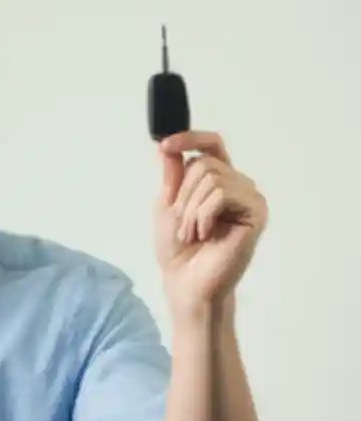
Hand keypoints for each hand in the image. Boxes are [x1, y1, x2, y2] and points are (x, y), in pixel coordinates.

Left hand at [154, 131, 267, 313]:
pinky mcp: (256, 212)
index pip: (211, 145)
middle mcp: (238, 184)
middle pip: (203, 163)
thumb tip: (168, 145)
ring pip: (211, 178)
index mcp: (218, 181)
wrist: (187, 282)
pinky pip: (221, 194)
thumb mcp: (168, 206)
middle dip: (182, 195)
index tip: (165, 145)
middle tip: (182, 225)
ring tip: (193, 233)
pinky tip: (205, 235)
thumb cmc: (178, 250)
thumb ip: (173, 175)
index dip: (190, 138)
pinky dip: (203, 215)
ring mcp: (249, 197)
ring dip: (191, 209)